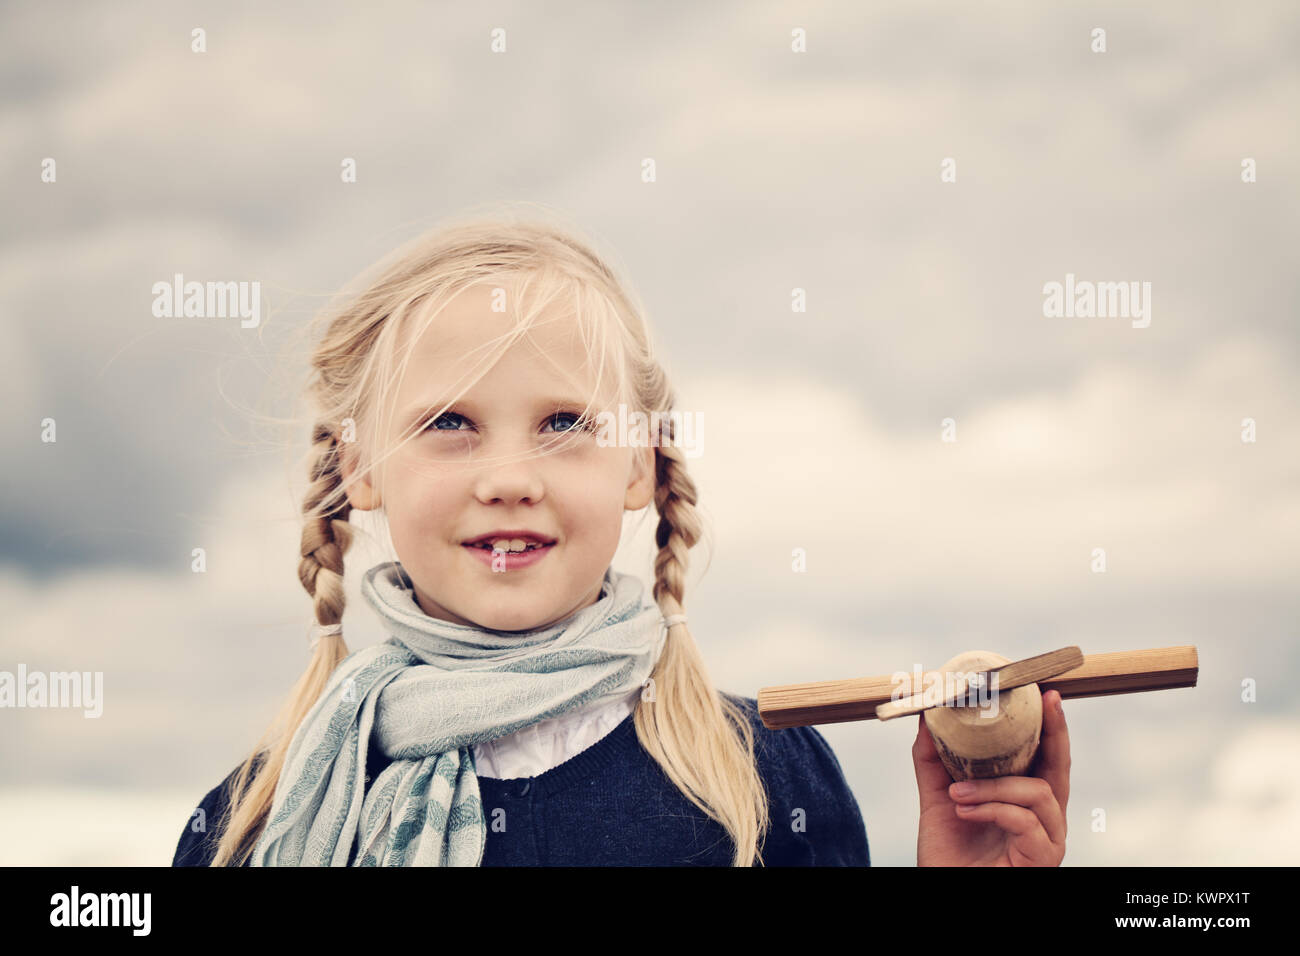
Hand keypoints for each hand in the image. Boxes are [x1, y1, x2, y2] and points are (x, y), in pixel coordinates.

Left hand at [913, 689, 1069, 865]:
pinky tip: (964, 811)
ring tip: (957, 792)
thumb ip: (934, 760)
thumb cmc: (949, 854)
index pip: (1046, 756)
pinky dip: (992, 809)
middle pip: (1061, 767)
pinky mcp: (1042, 858)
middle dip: (1056, 731)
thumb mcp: (938, 798)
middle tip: (1047, 701)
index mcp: (1025, 800)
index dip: (1050, 725)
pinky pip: (1025, 821)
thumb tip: (928, 716)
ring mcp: (1048, 839)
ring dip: (994, 786)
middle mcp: (1045, 818)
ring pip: (1038, 792)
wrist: (944, 889)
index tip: (1045, 692)